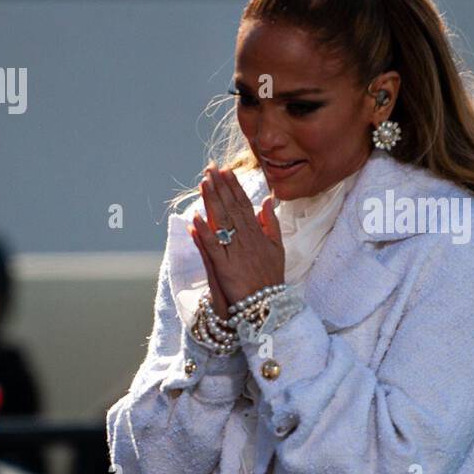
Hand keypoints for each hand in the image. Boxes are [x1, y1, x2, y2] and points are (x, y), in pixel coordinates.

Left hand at [188, 164, 284, 319]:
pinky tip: (196, 218)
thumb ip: (271, 223)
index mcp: (259, 234)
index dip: (234, 187)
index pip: (244, 204)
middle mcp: (247, 239)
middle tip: (210, 168)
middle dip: (220, 187)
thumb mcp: (278, 248)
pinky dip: (204, 232)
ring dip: (212, 201)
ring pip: (222, 222)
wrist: (267, 305)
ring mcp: (236, 252)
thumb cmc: (271, 277)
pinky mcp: (225, 266)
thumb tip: (267, 200)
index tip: (225, 171)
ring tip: (204, 183)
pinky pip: (214, 246)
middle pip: (232, 208)